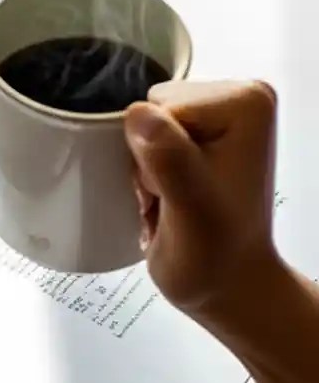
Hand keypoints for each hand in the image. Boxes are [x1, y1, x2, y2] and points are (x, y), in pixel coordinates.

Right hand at [123, 80, 280, 322]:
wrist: (226, 284)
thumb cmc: (213, 257)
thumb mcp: (190, 210)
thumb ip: (169, 160)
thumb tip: (136, 114)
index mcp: (246, 103)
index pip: (158, 106)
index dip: (153, 153)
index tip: (178, 191)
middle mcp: (235, 98)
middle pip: (148, 108)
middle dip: (146, 158)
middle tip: (171, 198)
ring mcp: (215, 114)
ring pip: (137, 124)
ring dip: (142, 169)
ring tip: (168, 199)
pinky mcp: (195, 133)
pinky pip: (138, 137)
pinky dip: (142, 171)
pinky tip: (164, 195)